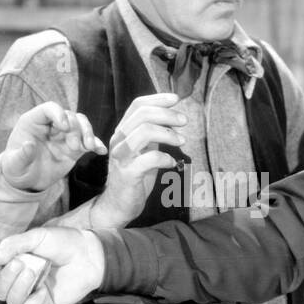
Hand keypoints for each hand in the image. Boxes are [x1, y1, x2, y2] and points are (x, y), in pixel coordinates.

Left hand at [0, 101, 105, 192]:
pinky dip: (96, 144)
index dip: (59, 114)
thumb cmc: (17, 168)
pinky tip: (101, 150)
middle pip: (69, 116)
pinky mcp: (76, 147)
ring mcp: (65, 135)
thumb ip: (21, 155)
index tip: (64, 127)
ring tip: (89, 147)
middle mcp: (51, 124)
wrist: (28, 182)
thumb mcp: (14, 164)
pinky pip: (88, 141)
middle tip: (74, 147)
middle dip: (75, 129)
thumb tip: (28, 145)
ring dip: (88, 133)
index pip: (49, 108)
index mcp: (34, 122)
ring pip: (81, 124)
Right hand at [0, 228, 104, 303]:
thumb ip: (14, 245)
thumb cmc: (64, 242)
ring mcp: (32, 295)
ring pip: (11, 302)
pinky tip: (41, 291)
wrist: (89, 253)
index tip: (0, 261)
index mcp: (14, 265)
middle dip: (6, 278)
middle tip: (21, 264)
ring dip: (18, 288)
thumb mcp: (37, 236)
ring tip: (33, 272)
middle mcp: (20, 281)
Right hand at [93, 93, 185, 227]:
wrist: (119, 204)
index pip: (137, 105)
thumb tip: (174, 117)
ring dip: (168, 134)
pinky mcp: (127, 174)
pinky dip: (165, 158)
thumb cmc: (136, 175)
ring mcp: (121, 157)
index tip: (177, 99)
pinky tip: (172, 163)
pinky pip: (149, 159)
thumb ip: (154, 133)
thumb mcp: (145, 149)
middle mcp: (118, 140)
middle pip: (142, 115)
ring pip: (143, 132)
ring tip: (182, 141)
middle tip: (184, 121)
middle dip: (167, 114)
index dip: (157, 98)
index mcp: (123, 131)